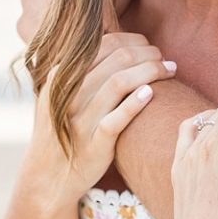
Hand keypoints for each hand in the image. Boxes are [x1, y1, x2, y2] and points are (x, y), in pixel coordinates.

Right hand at [29, 33, 175, 194]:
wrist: (48, 177)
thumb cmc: (64, 130)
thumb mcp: (61, 96)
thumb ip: (82, 71)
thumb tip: (118, 42)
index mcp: (62, 77)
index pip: (104, 45)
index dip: (132, 41)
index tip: (149, 46)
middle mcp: (68, 95)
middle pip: (117, 60)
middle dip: (147, 53)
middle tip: (163, 57)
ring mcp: (80, 120)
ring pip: (119, 83)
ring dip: (150, 71)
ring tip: (169, 69)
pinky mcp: (94, 145)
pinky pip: (117, 120)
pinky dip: (135, 103)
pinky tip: (151, 93)